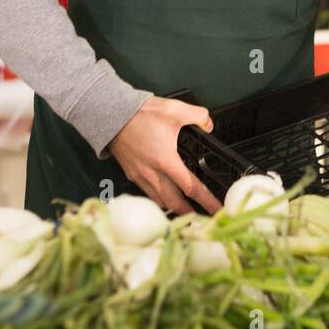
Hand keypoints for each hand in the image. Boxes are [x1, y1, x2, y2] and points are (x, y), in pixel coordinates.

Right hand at [107, 96, 222, 214]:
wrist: (110, 115)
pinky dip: (160, 199)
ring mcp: (140, 176)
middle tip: (202, 219)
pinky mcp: (132, 174)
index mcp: (166, 161)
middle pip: (174, 203)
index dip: (207, 201)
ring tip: (186, 210)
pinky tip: (166, 196)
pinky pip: (149, 194)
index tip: (217, 210)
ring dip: (174, 208)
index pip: (191, 188)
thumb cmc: (140, 114)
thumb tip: (209, 125)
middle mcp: (153, 173)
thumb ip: (198, 116)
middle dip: (190, 214)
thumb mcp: (175, 109)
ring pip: (160, 201)